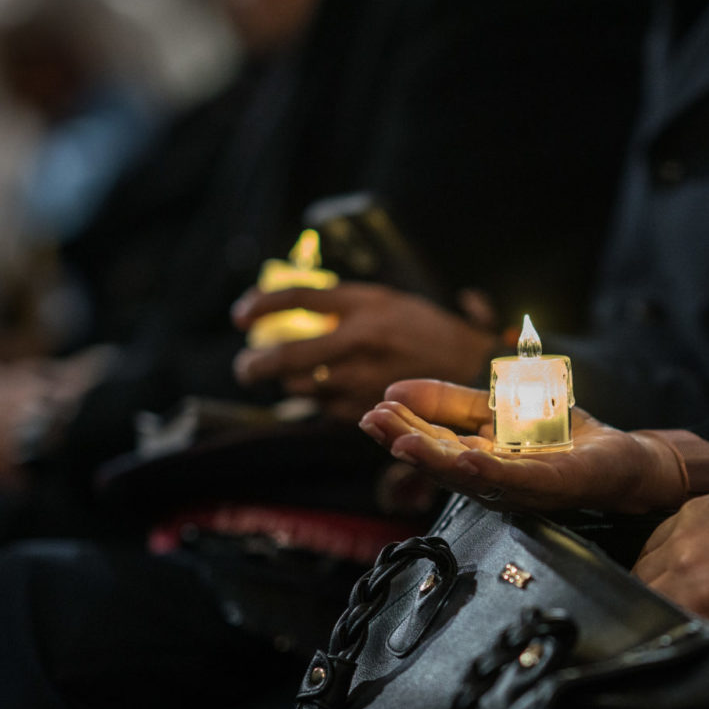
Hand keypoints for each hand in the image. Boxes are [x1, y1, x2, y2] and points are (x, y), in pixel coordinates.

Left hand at [231, 284, 498, 420]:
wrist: (468, 367)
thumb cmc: (421, 329)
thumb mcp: (383, 300)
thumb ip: (340, 304)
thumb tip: (288, 311)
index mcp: (364, 307)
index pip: (297, 299)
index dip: (261, 306)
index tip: (240, 315)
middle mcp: (360, 343)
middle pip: (285, 356)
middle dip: (255, 365)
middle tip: (245, 368)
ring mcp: (363, 380)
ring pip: (302, 388)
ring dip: (290, 384)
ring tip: (295, 378)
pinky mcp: (368, 409)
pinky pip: (325, 408)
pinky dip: (320, 401)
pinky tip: (332, 392)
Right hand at [357, 379, 688, 512]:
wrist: (625, 459)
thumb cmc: (562, 437)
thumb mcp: (498, 406)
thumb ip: (451, 401)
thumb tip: (396, 388)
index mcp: (478, 457)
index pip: (432, 442)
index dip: (401, 428)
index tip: (372, 411)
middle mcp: (493, 477)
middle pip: (441, 462)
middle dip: (406, 442)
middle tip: (374, 423)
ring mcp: (522, 485)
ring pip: (470, 475)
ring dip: (435, 460)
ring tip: (404, 443)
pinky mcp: (554, 485)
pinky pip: (517, 479)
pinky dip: (489, 472)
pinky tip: (466, 459)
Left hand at [632, 486, 708, 623]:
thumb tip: (701, 556)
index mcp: (690, 513)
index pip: (652, 550)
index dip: (660, 575)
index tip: (672, 591)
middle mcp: (681, 538)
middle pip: (645, 577)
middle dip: (658, 597)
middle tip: (680, 615)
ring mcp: (689, 568)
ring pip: (653, 602)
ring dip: (668, 617)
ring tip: (691, 630)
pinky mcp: (707, 599)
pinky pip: (679, 623)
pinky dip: (689, 634)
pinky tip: (703, 639)